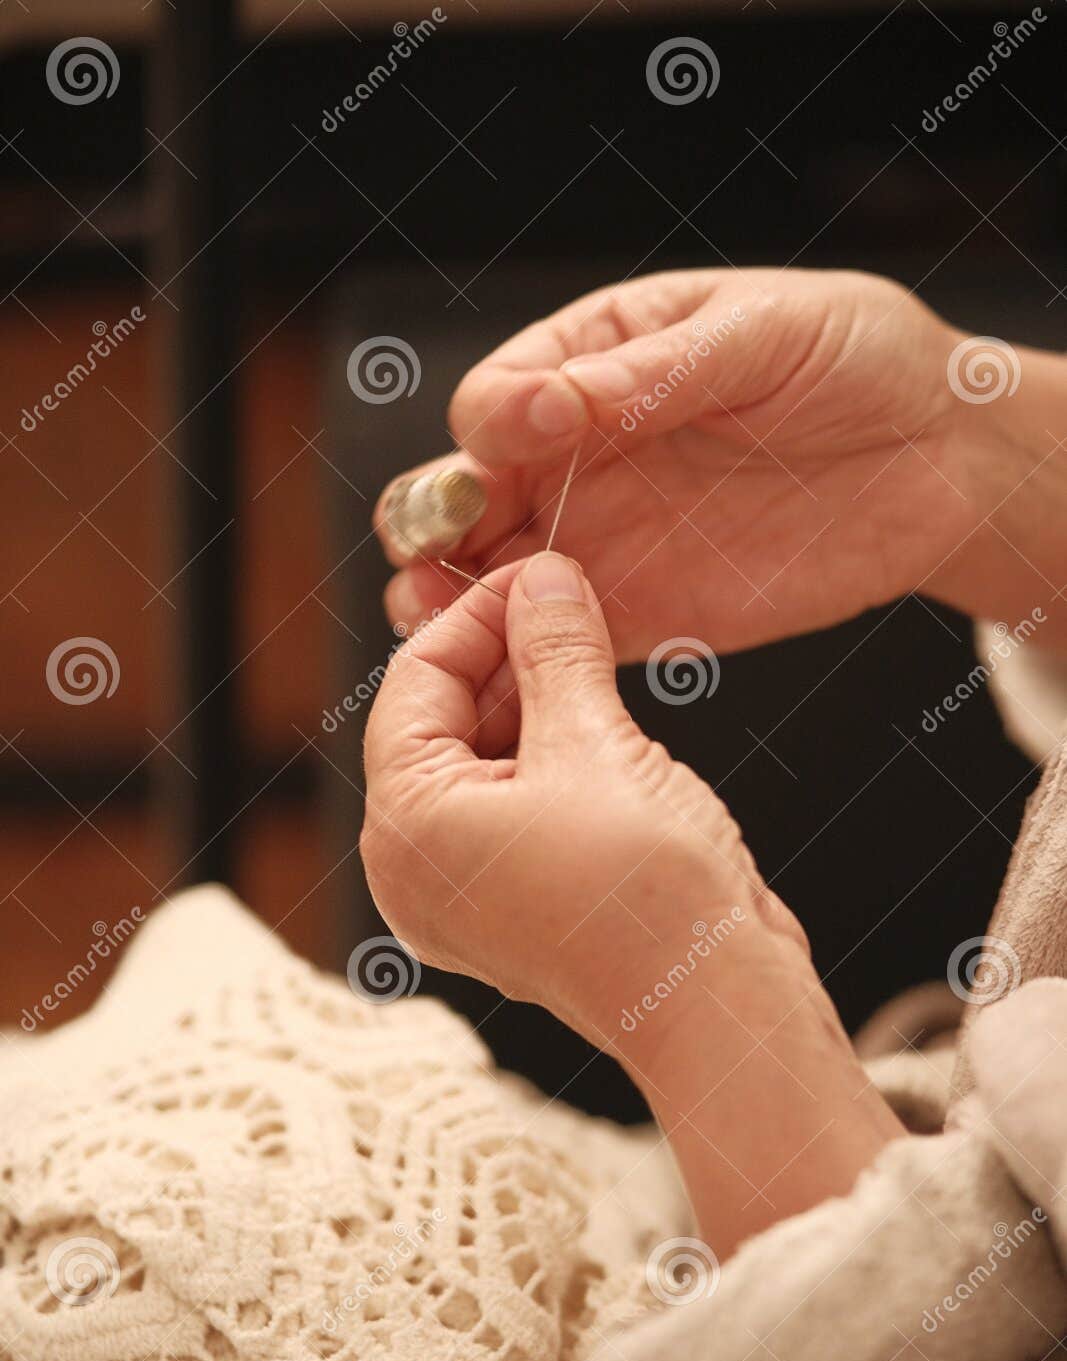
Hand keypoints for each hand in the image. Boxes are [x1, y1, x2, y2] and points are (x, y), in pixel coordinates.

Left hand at [363, 548, 784, 1044]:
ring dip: (536, 703)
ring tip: (594, 655)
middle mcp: (418, 867)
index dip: (477, 615)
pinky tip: (603, 722)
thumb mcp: (595, 741)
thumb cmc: (648, 898)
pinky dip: (552, 758)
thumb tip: (541, 580)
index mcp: (406, 827)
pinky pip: (514, 808)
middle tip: (569, 603)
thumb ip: (556, 649)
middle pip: (441, 723)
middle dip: (506, 658)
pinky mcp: (515, 907)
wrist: (718, 1005)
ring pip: (482, 764)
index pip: (414, 683)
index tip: (537, 575)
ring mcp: (465, 895)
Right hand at [376, 268, 1061, 660]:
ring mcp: (602, 539)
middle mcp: (578, 456)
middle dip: (432, 521)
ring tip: (438, 613)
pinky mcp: (641, 614)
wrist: (940, 459)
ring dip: (448, 596)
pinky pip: (558, 643)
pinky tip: (501, 665)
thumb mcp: (757, 334)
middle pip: (462, 494)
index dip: (498, 423)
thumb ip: (649, 371)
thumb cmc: (855, 361)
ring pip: (486, 575)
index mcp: (592, 363)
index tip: (536, 433)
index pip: (498, 402)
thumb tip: (543, 404)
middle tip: (433, 550)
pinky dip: (516, 658)